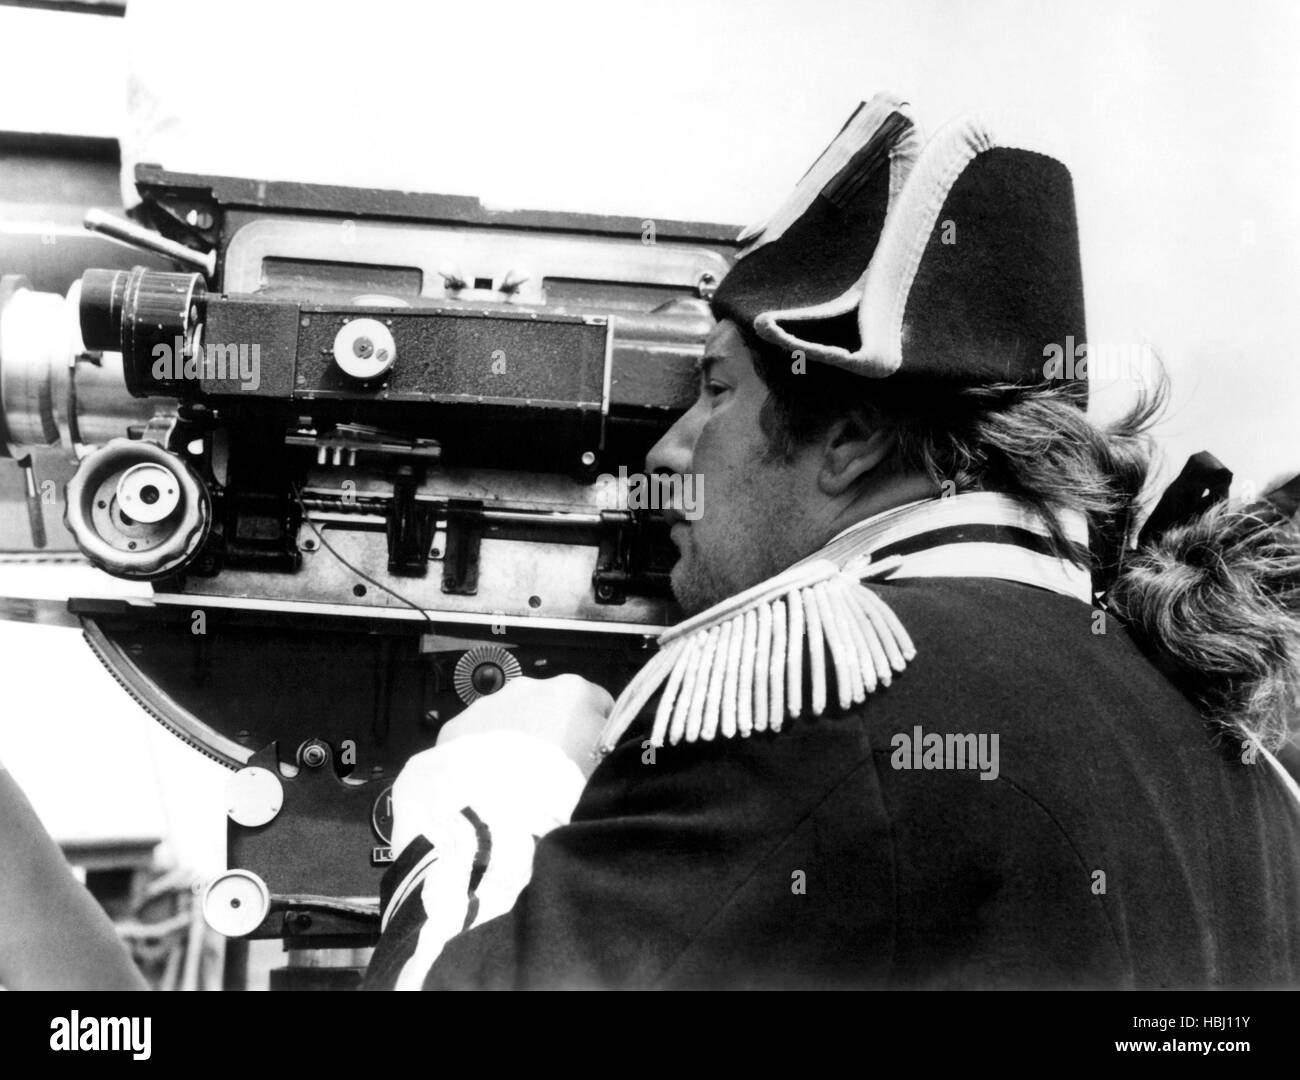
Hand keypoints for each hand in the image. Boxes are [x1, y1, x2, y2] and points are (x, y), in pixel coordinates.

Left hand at [436, 674, 614, 778]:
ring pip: (509, 719)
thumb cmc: (562, 787)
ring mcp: (489, 702)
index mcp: (574, 692)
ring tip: (514, 780)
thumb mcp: (601, 767)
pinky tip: (485, 782)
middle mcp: (530, 685)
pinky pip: (476, 736)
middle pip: (549, 708)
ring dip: (514, 740)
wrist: (498, 810)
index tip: (592, 760)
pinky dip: (482, 753)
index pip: (598, 706)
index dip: (598, 735)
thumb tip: (599, 746)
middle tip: (549, 773)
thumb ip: (602, 747)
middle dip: (550, 733)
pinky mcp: (457, 725)